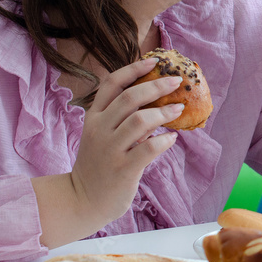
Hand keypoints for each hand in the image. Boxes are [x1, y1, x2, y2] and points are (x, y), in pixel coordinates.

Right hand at [71, 58, 182, 226]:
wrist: (83, 200)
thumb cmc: (99, 165)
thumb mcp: (102, 135)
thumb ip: (121, 118)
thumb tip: (155, 100)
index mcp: (94, 117)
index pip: (111, 83)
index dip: (133, 69)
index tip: (154, 61)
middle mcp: (100, 129)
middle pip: (130, 97)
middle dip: (157, 85)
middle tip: (177, 81)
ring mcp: (110, 149)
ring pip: (140, 119)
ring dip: (164, 111)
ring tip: (179, 109)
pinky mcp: (123, 168)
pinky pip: (149, 148)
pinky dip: (164, 140)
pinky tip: (172, 138)